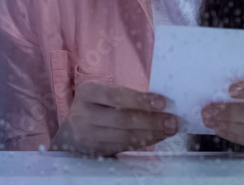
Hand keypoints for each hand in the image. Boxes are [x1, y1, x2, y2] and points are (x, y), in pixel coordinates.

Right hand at [50, 81, 179, 156]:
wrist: (72, 132)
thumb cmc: (95, 107)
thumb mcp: (102, 94)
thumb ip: (124, 96)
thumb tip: (160, 102)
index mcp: (88, 93)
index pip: (116, 96)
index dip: (140, 100)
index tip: (163, 103)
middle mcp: (84, 114)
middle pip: (122, 119)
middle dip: (151, 121)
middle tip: (172, 121)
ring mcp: (88, 135)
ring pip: (124, 136)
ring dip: (151, 134)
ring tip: (169, 130)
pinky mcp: (95, 151)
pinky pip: (123, 147)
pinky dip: (143, 143)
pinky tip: (157, 138)